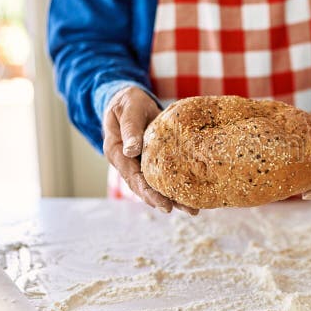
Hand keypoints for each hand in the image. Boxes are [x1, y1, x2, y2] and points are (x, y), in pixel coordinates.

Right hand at [102, 86, 198, 214]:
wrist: (129, 100)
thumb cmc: (127, 101)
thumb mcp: (128, 109)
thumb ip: (130, 128)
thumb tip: (131, 150)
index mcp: (116, 152)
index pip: (133, 177)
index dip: (148, 192)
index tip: (164, 204)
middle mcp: (127, 162)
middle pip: (145, 187)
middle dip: (165, 201)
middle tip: (189, 211)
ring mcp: (139, 163)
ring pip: (154, 184)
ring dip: (173, 197)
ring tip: (194, 209)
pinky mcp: (151, 160)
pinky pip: (162, 175)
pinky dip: (175, 184)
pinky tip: (191, 192)